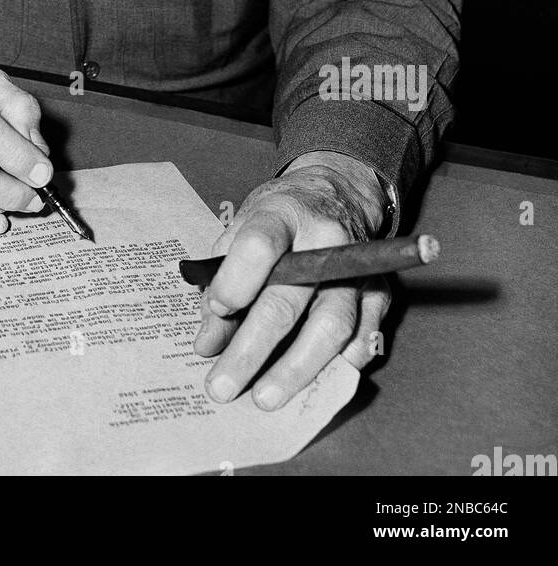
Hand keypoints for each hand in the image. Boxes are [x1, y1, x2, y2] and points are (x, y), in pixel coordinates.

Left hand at [193, 152, 390, 407]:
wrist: (337, 193)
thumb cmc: (279, 216)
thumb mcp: (241, 228)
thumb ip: (222, 280)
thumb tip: (208, 344)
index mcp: (281, 213)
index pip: (260, 245)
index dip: (235, 281)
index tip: (216, 310)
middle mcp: (324, 238)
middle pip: (288, 299)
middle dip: (251, 349)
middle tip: (223, 386)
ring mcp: (357, 267)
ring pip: (330, 326)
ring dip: (294, 370)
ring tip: (265, 397)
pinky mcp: (380, 290)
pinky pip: (364, 335)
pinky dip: (340, 364)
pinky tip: (316, 382)